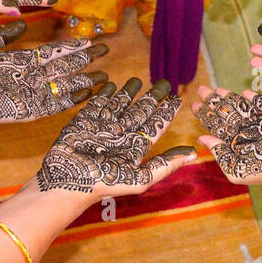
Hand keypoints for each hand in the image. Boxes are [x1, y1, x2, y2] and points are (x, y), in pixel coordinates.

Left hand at [0, 21, 108, 127]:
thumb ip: (2, 34)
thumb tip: (22, 24)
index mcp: (23, 61)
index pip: (54, 52)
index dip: (72, 46)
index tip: (89, 40)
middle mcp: (32, 77)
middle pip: (65, 67)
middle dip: (85, 59)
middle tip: (105, 51)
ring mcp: (33, 94)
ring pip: (65, 85)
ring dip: (84, 81)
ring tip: (103, 75)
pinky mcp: (31, 110)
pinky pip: (56, 105)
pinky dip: (71, 100)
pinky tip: (86, 94)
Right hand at [35, 79, 195, 196]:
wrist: (67, 180)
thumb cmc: (104, 183)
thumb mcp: (140, 178)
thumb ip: (165, 165)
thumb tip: (194, 154)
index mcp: (136, 148)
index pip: (156, 125)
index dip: (167, 112)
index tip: (177, 98)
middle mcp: (122, 135)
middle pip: (141, 111)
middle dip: (152, 97)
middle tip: (164, 82)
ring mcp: (103, 126)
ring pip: (120, 105)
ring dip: (129, 92)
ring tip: (138, 79)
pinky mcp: (85, 120)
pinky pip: (98, 103)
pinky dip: (105, 93)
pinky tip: (111, 84)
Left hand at [192, 86, 261, 198]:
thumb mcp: (235, 168)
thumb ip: (219, 152)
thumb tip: (202, 137)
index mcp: (234, 143)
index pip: (214, 126)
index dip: (204, 115)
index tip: (193, 104)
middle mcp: (245, 131)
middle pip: (225, 113)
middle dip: (213, 101)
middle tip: (202, 89)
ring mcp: (259, 122)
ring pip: (240, 106)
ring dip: (229, 98)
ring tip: (217, 89)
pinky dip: (253, 98)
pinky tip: (244, 93)